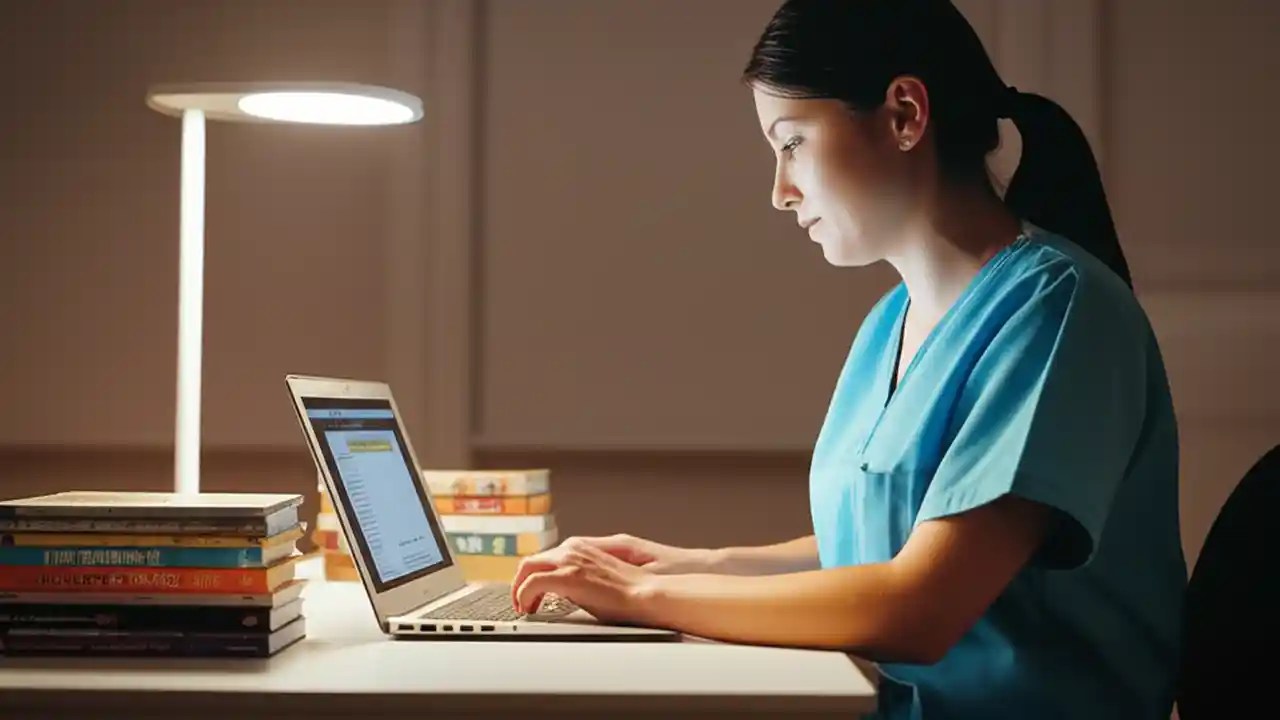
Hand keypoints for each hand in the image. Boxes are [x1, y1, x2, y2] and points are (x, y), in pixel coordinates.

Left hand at [509, 534, 706, 608]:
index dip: (535, 574)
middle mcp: (571, 549)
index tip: (532, 590)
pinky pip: (532, 584)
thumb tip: (566, 591)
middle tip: (522, 600)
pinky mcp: (567, 577)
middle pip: (532, 560)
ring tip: (524, 606)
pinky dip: (525, 596)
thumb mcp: (600, 576)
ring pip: (528, 568)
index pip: (547, 557)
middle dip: (522, 580)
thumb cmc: (631, 590)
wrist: (647, 593)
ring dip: (521, 588)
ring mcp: (568, 561)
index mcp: (581, 547)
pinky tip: (529, 609)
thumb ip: (580, 577)